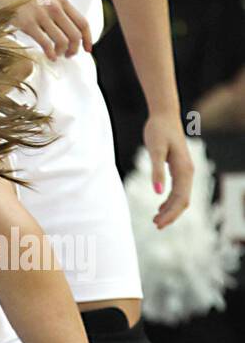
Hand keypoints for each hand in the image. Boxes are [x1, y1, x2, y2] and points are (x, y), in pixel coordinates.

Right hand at [0, 0, 91, 60]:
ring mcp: (42, 16)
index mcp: (61, 0)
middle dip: (75, 48)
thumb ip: (55, 9)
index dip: (88, 38)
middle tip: (69, 55)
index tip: (87, 48)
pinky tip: (49, 57)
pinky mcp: (28, 24)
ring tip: (58, 56)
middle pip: (75, 34)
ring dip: (62, 52)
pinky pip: (45, 43)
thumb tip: (62, 28)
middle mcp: (55, 7)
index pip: (82, 22)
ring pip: (62, 40)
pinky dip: (50, 53)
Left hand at [143, 113, 193, 228]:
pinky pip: (178, 190)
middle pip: (183, 201)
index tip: (157, 224)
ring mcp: (185, 170)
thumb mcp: (154, 150)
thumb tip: (157, 192)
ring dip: (170, 210)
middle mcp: (188, 171)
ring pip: (181, 196)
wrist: (164, 116)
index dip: (170, 213)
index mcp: (184, 170)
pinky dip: (170, 201)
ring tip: (155, 221)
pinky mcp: (179, 168)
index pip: (180, 198)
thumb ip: (156, 171)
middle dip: (171, 215)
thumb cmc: (158, 131)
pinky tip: (159, 207)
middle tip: (156, 226)